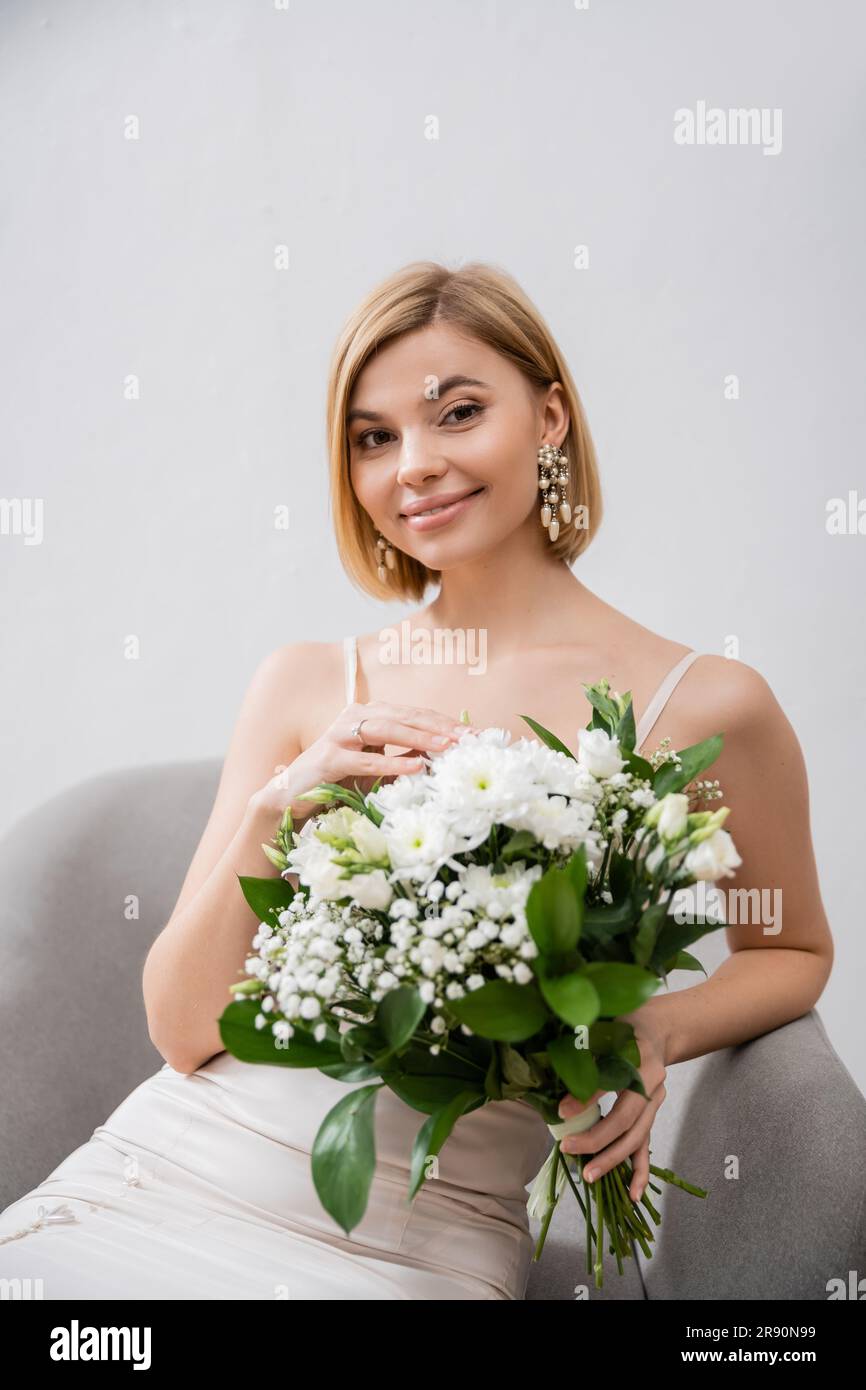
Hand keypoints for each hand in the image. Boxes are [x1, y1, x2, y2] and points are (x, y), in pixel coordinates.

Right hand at [250, 701, 478, 822]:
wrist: (293, 799)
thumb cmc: (339, 784)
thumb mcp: (380, 768)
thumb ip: (407, 756)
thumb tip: (446, 753)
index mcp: (370, 715)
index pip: (415, 714)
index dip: (446, 723)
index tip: (476, 734)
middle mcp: (355, 717)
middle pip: (406, 716)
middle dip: (440, 727)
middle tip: (470, 738)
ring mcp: (339, 735)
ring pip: (386, 729)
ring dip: (420, 737)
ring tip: (448, 747)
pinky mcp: (327, 758)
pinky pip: (364, 759)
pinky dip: (391, 762)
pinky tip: (415, 766)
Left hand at [557, 1010, 669, 1202]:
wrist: (658, 1029)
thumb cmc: (624, 1024)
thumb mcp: (605, 1022)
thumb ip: (584, 1041)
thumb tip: (548, 1058)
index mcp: (638, 1056)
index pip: (611, 1082)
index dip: (587, 1098)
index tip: (561, 1112)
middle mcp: (652, 1083)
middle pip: (626, 1118)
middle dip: (598, 1138)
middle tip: (569, 1149)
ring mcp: (655, 1103)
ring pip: (637, 1137)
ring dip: (613, 1159)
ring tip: (589, 1175)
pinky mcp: (652, 1116)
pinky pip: (647, 1147)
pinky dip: (640, 1172)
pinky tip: (633, 1196)